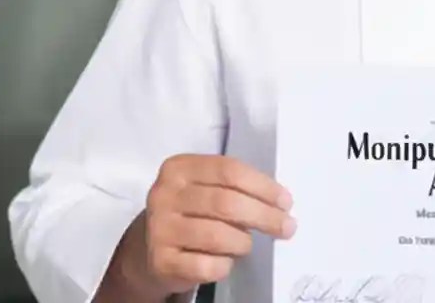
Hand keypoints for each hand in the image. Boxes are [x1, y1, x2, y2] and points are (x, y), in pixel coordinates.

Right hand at [122, 154, 295, 298]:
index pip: (228, 170)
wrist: (148, 248)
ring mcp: (160, 229)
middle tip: (286, 227)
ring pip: (218, 235)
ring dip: (243, 243)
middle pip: (226, 202)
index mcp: (178, 168)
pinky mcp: (162, 261)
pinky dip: (224, 265)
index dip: (263, 186)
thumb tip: (279, 203)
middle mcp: (164, 195)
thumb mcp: (204, 188)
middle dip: (264, 216)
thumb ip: (233, 187)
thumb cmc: (189, 213)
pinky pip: (207, 266)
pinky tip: (225, 261)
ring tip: (247, 245)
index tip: (285, 202)